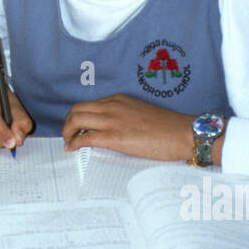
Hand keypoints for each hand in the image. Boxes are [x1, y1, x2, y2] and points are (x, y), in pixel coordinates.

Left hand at [62, 94, 207, 161]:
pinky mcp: (114, 137)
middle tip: (68, 135)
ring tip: (68, 143)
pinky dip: (74, 143)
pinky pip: (85, 138)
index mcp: (118, 99)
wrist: (182, 133)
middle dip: (67, 123)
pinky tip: (72, 149)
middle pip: (76, 110)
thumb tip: (111, 129)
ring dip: (67, 132)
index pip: (88, 104)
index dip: (78, 116)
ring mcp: (112, 120)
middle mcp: (112, 106)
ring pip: (76, 121)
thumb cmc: (166, 128)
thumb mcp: (139, 113)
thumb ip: (123, 116)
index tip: (76, 127)